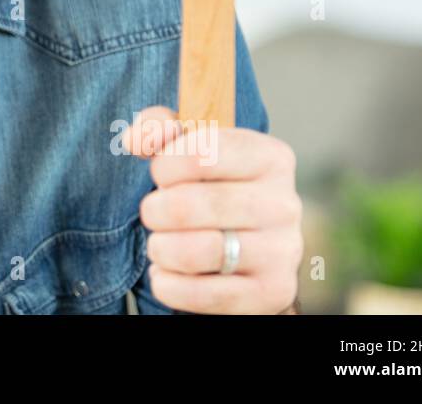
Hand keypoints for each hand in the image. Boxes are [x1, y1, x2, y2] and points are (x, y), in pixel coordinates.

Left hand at [120, 105, 302, 313]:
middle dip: (154, 210)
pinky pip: (203, 295)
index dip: (165, 163)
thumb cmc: (211, 186)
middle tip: (153, 212)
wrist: (250, 248)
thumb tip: (137, 139)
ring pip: (196, 251)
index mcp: (271, 157)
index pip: (203, 151)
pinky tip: (167, 273)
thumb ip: (159, 128)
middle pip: (189, 204)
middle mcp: (284, 203)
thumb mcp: (189, 146)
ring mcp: (283, 251)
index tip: (161, 173)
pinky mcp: (273, 292)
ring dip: (161, 248)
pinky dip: (169, 284)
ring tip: (160, 244)